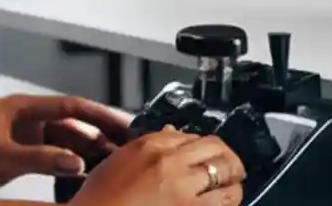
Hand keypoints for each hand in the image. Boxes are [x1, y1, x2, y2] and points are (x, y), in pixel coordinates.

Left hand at [0, 94, 131, 194]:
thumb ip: (40, 158)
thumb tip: (78, 163)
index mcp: (24, 108)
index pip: (73, 107)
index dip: (101, 116)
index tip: (126, 126)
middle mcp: (26, 119)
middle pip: (73, 124)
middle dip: (101, 135)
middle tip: (127, 148)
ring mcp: (21, 137)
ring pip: (63, 142)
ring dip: (85, 152)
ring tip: (111, 165)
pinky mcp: (14, 154)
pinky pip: (49, 156)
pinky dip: (66, 165)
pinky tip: (81, 176)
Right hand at [71, 126, 246, 205]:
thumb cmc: (98, 201)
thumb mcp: (119, 162)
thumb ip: (149, 146)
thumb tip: (174, 133)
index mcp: (150, 145)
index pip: (192, 135)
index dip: (204, 146)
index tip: (207, 155)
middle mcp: (170, 162)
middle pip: (216, 149)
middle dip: (228, 159)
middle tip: (232, 168)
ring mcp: (183, 189)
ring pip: (227, 175)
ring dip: (233, 181)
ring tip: (232, 187)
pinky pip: (223, 203)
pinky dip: (228, 202)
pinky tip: (224, 204)